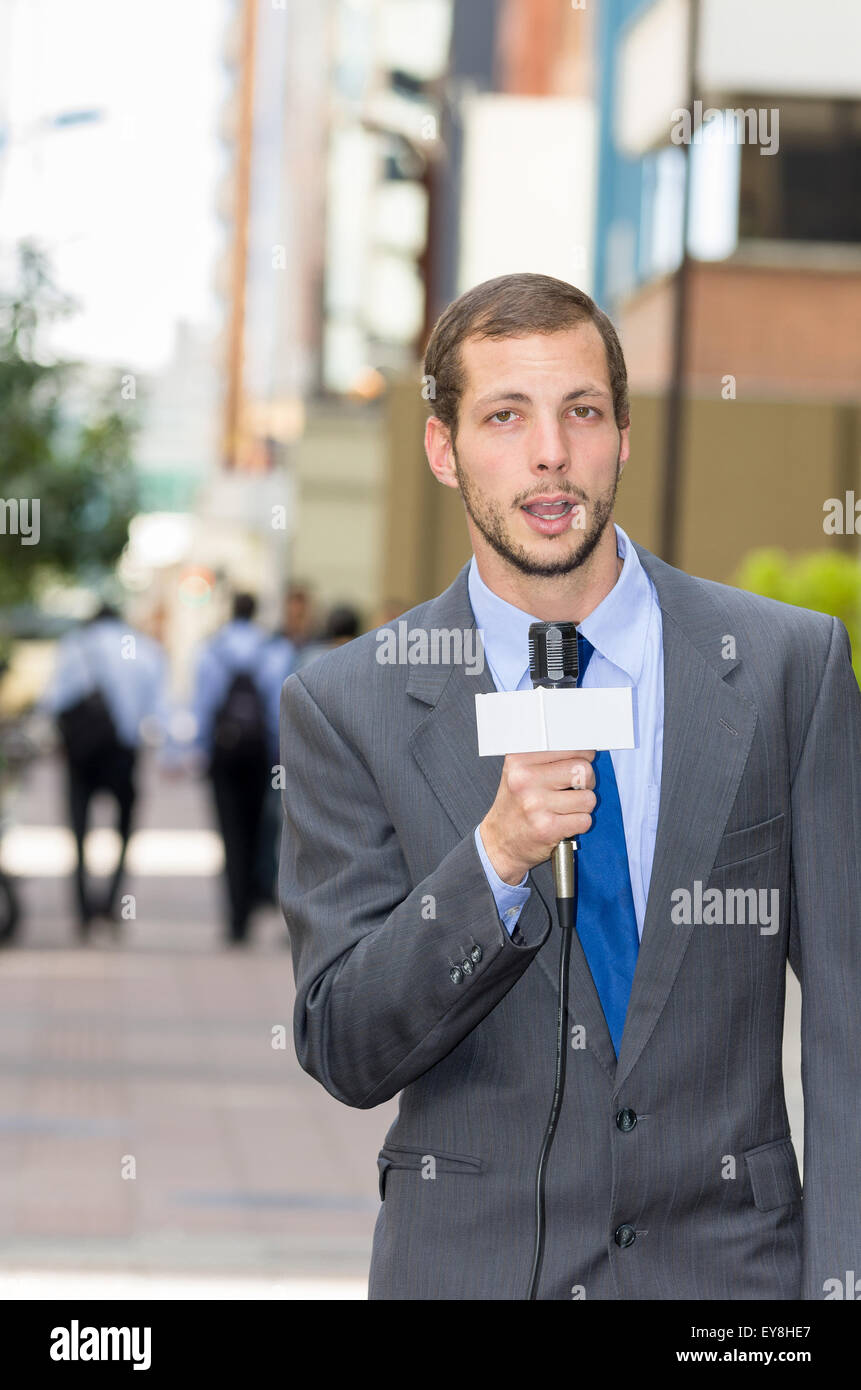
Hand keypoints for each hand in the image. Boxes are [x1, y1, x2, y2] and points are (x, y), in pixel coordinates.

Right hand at [479, 749, 596, 884]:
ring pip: (588, 797)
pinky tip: (562, 823)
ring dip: (583, 806)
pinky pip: (585, 820)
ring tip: (564, 808)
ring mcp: (535, 804)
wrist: (499, 843)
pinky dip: (579, 824)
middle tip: (572, 789)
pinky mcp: (547, 828)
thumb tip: (587, 749)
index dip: (582, 756)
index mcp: (519, 760)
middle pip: (583, 769)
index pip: (570, 746)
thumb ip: (548, 757)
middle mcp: (525, 779)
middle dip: (585, 782)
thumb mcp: (520, 773)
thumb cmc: (516, 805)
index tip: (580, 762)